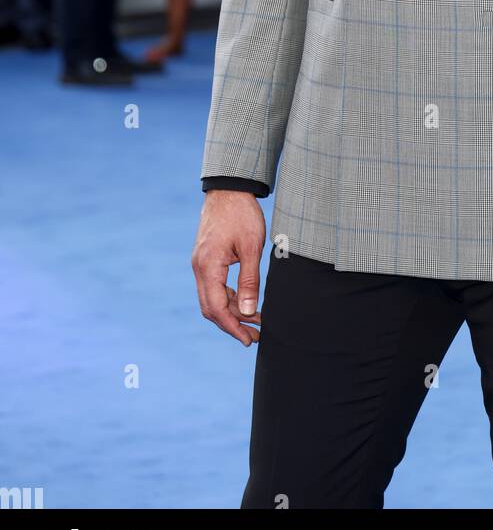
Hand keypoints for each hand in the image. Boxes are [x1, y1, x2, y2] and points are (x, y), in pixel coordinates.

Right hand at [191, 190, 265, 345]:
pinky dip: (229, 297)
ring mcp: (201, 263)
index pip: (216, 309)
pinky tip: (245, 302)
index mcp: (208, 266)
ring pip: (212, 298)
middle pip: (211, 308)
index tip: (249, 340)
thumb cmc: (242, 214)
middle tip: (256, 336)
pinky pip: (214, 286)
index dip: (233, 328)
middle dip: (233, 325)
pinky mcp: (206, 259)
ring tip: (256, 321)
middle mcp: (199, 268)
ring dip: (232, 312)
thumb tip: (250, 312)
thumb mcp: (251, 247)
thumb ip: (249, 281)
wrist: (229, 189)